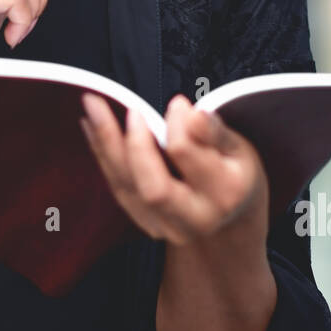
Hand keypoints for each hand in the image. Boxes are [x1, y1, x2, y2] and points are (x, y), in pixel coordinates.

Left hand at [79, 91, 269, 256]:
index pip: (186, 155)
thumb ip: (215, 132)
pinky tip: (92, 128)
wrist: (232, 218)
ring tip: (93, 106)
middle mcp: (197, 217)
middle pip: (152, 187)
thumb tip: (193, 112)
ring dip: (106, 144)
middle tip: (116, 105)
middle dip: (129, 143)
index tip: (176, 103)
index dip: (176, 124)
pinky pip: (119, 189)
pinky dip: (103, 156)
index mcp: (225, 193)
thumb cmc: (235, 171)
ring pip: (128, 188)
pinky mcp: (148, 226)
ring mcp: (170, 227)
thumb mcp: (239, 148)